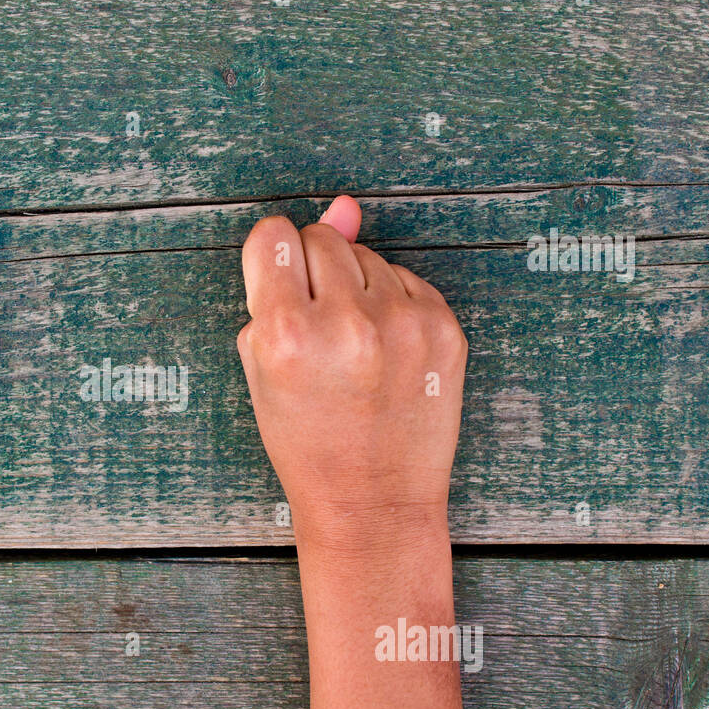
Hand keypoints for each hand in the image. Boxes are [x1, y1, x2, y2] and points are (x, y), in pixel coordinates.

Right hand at [237, 195, 467, 545]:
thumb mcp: (265, 367)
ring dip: (354, 288)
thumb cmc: (306, 439)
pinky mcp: (443, 328)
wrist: (373, 502)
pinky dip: (390, 305)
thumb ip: (283, 284)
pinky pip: (406, 280)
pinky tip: (383, 353)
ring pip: (367, 256)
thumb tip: (345, 206)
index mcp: (286, 333)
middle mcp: (347, 321)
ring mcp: (401, 323)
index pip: (274, 236)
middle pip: (322, 238)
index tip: (279, 282)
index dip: (272, 257)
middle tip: (316, 328)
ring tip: (351, 349)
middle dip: (313, 271)